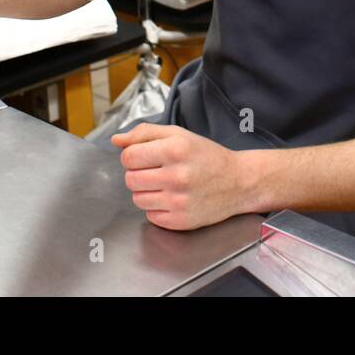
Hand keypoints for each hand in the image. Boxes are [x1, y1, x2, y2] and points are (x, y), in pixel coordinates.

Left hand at [111, 123, 251, 229]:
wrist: (238, 182)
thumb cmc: (206, 156)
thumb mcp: (179, 134)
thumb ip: (144, 133)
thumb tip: (116, 140)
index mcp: (175, 150)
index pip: (128, 157)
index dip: (132, 156)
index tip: (145, 156)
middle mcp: (177, 176)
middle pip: (130, 179)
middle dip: (138, 174)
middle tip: (157, 171)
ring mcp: (179, 201)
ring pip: (137, 199)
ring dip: (147, 192)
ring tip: (166, 185)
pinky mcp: (181, 221)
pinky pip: (150, 216)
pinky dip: (157, 208)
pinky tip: (173, 198)